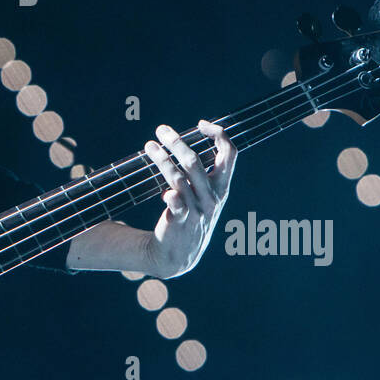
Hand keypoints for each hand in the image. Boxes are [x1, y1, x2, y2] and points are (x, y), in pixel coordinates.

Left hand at [143, 120, 235, 278]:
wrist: (179, 255)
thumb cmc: (192, 216)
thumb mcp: (206, 196)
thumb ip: (203, 172)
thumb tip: (187, 140)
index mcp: (222, 186)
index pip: (230, 153)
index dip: (218, 134)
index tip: (200, 124)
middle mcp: (212, 197)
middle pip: (194, 161)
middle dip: (177, 142)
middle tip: (161, 130)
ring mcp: (197, 210)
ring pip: (179, 178)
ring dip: (162, 159)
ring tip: (149, 146)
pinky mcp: (180, 221)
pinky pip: (177, 205)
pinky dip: (172, 197)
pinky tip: (164, 192)